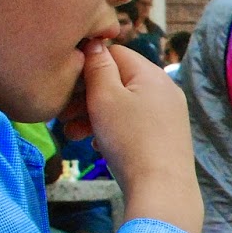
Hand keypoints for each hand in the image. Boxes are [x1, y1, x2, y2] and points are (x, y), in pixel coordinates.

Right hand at [77, 40, 202, 232]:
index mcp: (152, 74)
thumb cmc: (130, 140)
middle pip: (118, 81)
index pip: (115, 53)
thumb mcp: (105, 98)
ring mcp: (168, 115)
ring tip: (72, 135)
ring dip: (94, 116)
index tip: (66, 86)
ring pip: (123, 105)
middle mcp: (165, 90)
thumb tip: (95, 43)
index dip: (87, 66)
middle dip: (86, 97)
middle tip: (63, 116)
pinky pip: (133, 124)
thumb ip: (98, 68)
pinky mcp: (166, 137)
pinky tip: (97, 145)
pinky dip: (112, 130)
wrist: (161, 189)